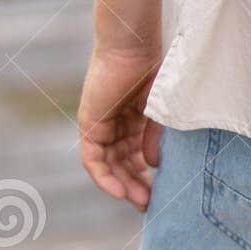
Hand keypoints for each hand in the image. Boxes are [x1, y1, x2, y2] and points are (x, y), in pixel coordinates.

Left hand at [79, 47, 162, 211]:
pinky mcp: (89, 124)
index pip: (136, 157)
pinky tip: (119, 192)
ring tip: (140, 201)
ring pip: (109, 165)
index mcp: (133, 120)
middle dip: (136, 186)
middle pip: (122, 164)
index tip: (161, 195)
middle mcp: (115, 125)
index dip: (147, 177)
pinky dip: (104, 177)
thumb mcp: (160, 112)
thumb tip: (152, 165)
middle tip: (150, 205)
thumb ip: (154, 138)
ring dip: (123, 186)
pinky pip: (93, 159)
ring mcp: (100, 125)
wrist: (133, 44)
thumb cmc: (153, 68)